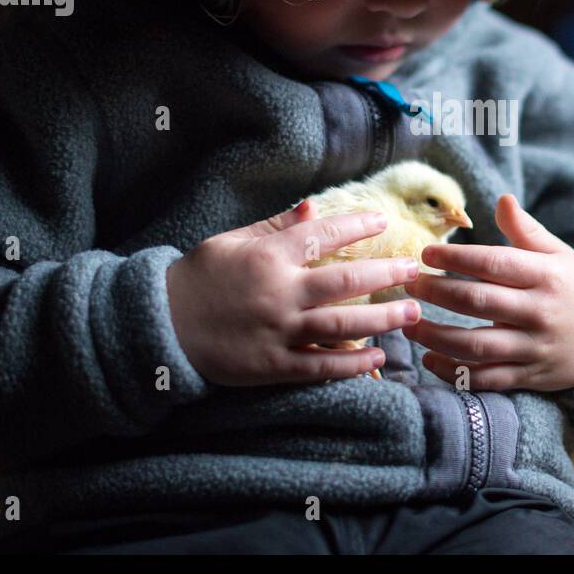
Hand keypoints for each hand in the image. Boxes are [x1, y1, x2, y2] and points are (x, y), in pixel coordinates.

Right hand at [165, 199, 422, 385]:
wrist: (157, 326)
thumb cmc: (196, 279)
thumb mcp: (230, 242)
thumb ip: (275, 227)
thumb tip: (313, 206)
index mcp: (268, 256)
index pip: (324, 235)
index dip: (358, 226)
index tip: (384, 224)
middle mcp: (279, 293)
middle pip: (347, 281)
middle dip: (387, 275)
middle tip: (416, 270)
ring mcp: (278, 332)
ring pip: (343, 325)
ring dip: (383, 319)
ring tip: (412, 313)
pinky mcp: (273, 366)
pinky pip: (322, 366)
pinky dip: (353, 363)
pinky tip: (377, 357)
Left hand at [403, 193, 573, 391]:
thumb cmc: (571, 289)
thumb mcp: (558, 255)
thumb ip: (526, 230)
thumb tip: (502, 199)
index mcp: (545, 276)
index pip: (494, 263)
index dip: (456, 258)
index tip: (426, 253)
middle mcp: (539, 312)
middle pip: (479, 302)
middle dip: (437, 293)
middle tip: (409, 285)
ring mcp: (533, 348)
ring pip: (476, 345)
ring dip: (436, 336)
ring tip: (409, 324)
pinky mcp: (528, 377)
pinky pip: (485, 378)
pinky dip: (454, 373)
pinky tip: (429, 359)